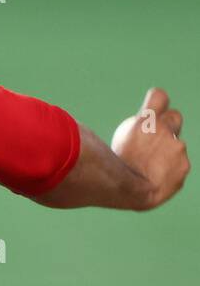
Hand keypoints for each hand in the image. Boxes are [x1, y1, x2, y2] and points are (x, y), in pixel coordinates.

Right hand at [111, 88, 188, 209]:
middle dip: (167, 124)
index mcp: (146, 119)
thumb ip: (125, 131)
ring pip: (175, 145)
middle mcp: (165, 129)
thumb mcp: (111, 140)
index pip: (159, 96)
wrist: (134, 189)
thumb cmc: (113, 165)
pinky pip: (179, 165)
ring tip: (149, 165)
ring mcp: (177, 148)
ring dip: (166, 151)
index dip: (157, 102)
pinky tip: (156, 177)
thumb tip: (102, 127)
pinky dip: (171, 169)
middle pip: (175, 116)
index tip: (154, 108)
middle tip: (154, 137)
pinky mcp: (184, 166)